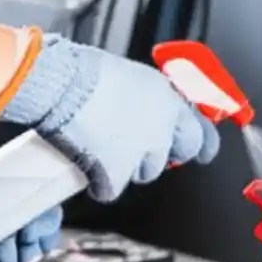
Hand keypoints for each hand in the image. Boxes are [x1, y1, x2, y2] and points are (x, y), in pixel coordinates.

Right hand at [0, 33, 220, 201]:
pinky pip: (111, 189)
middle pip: (177, 156)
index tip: (202, 150)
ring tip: (102, 144)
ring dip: (127, 166)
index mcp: (168, 99)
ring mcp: (141, 153)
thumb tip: (155, 112)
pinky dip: (99, 182)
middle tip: (138, 148)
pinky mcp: (116, 173)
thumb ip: (152, 99)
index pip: (202, 132)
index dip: (200, 143)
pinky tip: (87, 164)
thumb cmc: (85, 73)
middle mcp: (161, 128)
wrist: (59, 85)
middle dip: (161, 154)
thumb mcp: (133, 76)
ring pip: (144, 173)